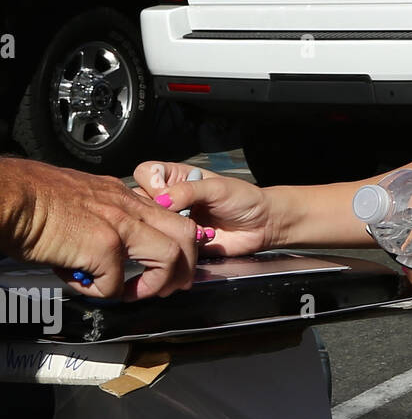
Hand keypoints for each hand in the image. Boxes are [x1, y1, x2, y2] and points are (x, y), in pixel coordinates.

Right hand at [0, 158, 196, 300]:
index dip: (177, 244)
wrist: (11, 197)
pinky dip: (102, 293)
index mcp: (125, 196)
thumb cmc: (34, 201)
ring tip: (131, 292)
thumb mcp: (82, 200)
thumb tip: (105, 250)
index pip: (172, 216)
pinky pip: (116, 284)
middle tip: (167, 286)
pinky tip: (82, 284)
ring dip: (155, 283)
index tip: (166, 265)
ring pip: (170, 256)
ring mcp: (120, 225)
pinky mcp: (103, 246)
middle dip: (185, 267)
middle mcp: (129, 207)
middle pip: (187, 234)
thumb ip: (103, 218)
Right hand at [132, 161, 274, 258]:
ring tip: (190, 227)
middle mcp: (171, 199)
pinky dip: (175, 245)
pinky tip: (192, 241)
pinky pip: (165, 245)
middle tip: (175, 213)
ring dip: (166, 228)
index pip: (145, 173)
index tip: (163, 192)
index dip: (150, 182)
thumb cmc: (244, 199)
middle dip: (154, 209)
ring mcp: (174, 221)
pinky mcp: (180, 242)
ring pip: (150, 225)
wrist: (263, 225)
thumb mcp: (216, 187)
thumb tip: (161, 200)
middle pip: (140, 201)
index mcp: (177, 178)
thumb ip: (188, 190)